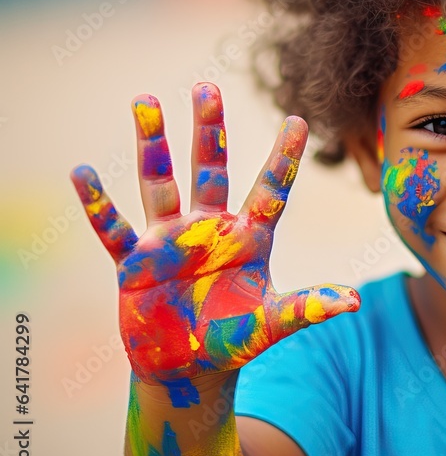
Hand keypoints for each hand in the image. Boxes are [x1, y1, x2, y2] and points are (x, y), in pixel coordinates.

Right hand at [71, 84, 357, 405]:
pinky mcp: (134, 262)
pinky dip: (99, 204)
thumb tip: (353, 302)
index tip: (298, 119)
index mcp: (248, 238)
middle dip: (208, 129)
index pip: (271, 189)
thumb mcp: (273, 323)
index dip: (284, 157)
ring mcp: (170, 241)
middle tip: (206, 86)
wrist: (190, 368)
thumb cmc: (235, 340)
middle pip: (210, 169)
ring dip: (152, 145)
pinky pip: (114, 228)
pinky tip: (82, 171)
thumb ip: (307, 308)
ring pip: (160, 183)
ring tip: (145, 100)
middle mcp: (209, 229)